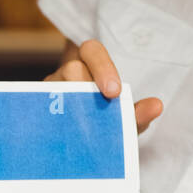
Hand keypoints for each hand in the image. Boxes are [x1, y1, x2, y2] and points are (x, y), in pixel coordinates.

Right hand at [47, 39, 162, 132]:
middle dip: (86, 88)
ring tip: (80, 131)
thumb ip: (138, 112)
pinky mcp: (36, 111)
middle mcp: (65, 74)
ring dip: (69, 110)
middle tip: (98, 112)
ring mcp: (48, 91)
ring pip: (53, 91)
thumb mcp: (123, 116)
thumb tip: (156, 106)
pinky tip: (64, 142)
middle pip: (71, 69)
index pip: (92, 50)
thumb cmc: (104, 120)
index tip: (114, 92)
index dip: (102, 67)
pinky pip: (41, 113)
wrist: (78, 142)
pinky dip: (53, 126)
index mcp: (88, 64)